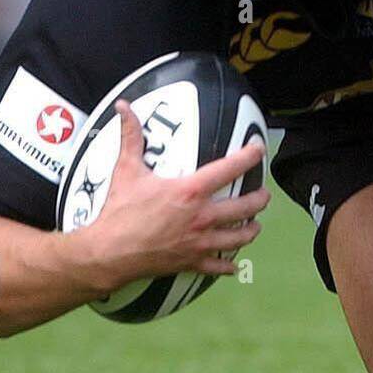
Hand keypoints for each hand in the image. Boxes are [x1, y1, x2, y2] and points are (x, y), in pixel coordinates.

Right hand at [78, 100, 269, 290]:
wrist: (108, 253)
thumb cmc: (119, 211)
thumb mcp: (126, 170)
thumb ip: (130, 137)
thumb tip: (123, 106)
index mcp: (191, 191)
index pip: (231, 168)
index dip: (250, 156)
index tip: (259, 149)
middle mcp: (202, 216)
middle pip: (246, 206)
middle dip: (260, 199)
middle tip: (264, 195)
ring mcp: (200, 241)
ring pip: (240, 237)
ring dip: (251, 230)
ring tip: (255, 225)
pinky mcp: (192, 262)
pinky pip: (219, 266)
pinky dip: (228, 265)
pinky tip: (233, 264)